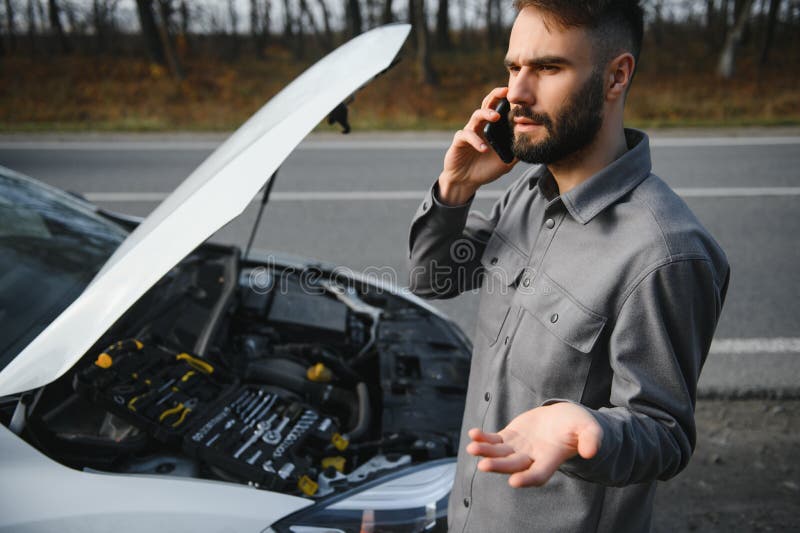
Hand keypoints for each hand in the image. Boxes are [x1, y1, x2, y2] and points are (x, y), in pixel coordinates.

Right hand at [438, 87, 516, 204]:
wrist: (466, 181)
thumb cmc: (486, 169)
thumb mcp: (506, 162)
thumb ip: (517, 152)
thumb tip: (533, 146)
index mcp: (493, 128)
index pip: (500, 108)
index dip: (508, 100)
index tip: (520, 95)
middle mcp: (481, 126)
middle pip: (488, 104)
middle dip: (496, 96)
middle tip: (506, 92)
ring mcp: (470, 131)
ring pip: (477, 115)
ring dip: (487, 114)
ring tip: (496, 117)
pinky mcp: (459, 140)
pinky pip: (467, 135)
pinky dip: (476, 141)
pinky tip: (484, 148)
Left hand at [466, 402, 602, 487]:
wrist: (563, 418)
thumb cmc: (578, 424)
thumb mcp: (589, 428)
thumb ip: (591, 439)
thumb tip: (590, 452)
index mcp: (551, 459)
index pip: (538, 474)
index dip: (527, 479)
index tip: (514, 481)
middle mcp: (532, 458)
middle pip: (513, 465)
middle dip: (499, 466)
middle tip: (483, 466)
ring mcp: (519, 448)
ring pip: (499, 454)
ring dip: (485, 452)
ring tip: (471, 448)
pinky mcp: (509, 438)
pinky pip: (493, 441)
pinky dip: (483, 439)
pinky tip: (473, 434)